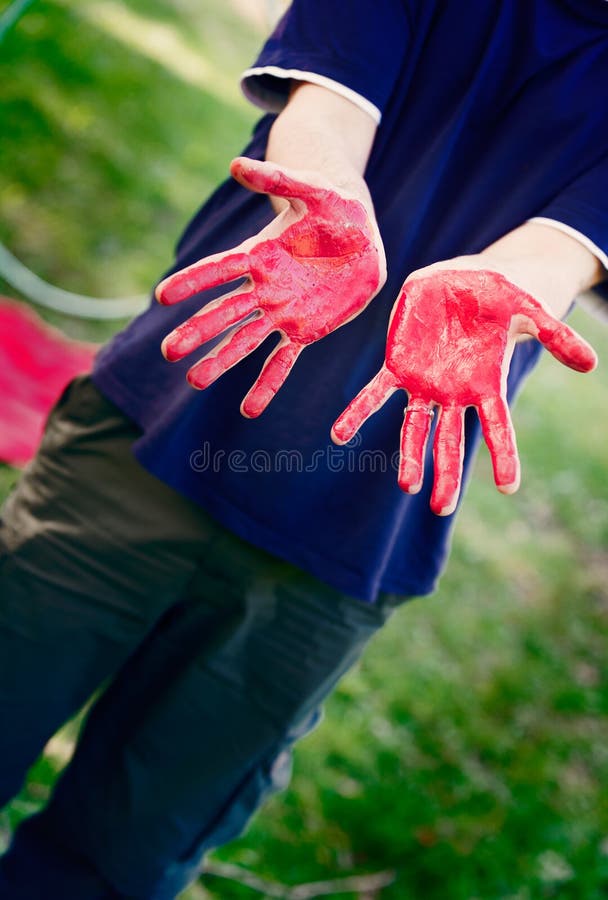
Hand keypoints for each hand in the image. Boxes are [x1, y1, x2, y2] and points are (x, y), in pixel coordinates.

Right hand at [157, 157, 384, 417]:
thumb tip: (235, 165)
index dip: (193, 282)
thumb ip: (276, 178)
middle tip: (169, 351)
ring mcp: (281, 313)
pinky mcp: (303, 332)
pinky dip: (266, 385)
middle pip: (224, 312)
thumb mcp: (311, 187)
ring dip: (220, 361)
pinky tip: (248, 410)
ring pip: (244, 341)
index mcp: (260, 255)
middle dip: (197, 331)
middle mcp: (263, 289)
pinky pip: (281, 362)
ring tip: (195, 381)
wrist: (359, 235)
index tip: (163, 296)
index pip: (219, 270)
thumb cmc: (333, 206)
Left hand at [331, 263, 597, 515]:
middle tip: (441, 508)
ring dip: (409, 456)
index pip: (497, 428)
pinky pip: (375, 394)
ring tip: (405, 486)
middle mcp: (453, 393)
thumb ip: (555, 337)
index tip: (509, 488)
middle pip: (451, 442)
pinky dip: (358, 413)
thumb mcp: (530, 311)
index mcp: (485, 385)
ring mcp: (424, 384)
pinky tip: (339, 435)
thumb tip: (592, 364)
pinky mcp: (399, 367)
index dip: (504, 456)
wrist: (465, 279)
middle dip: (446, 474)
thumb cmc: (501, 296)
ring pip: (414, 428)